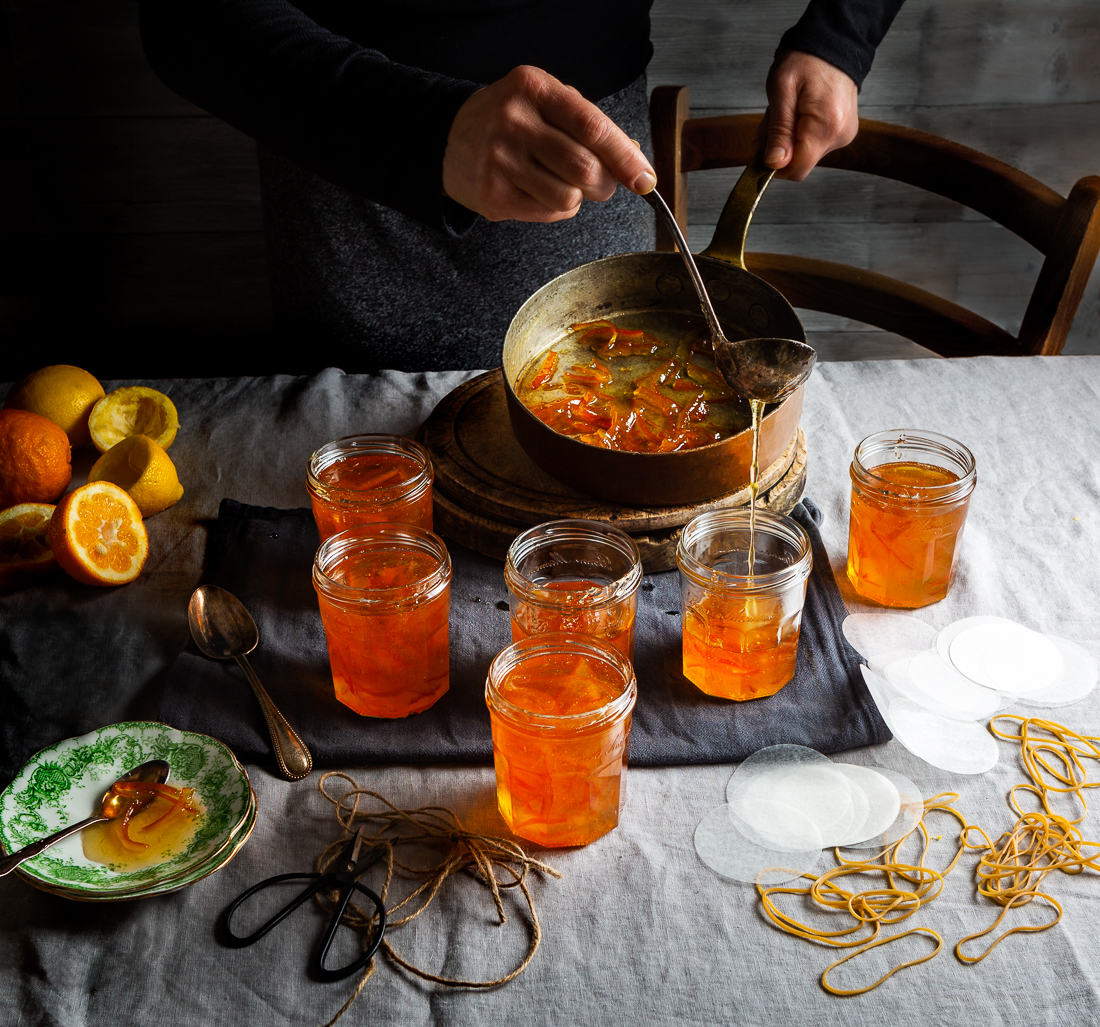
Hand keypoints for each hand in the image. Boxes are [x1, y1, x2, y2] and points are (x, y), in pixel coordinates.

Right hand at [442, 65, 656, 221]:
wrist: (449, 140)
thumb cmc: (510, 121)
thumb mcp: (547, 102)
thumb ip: (590, 125)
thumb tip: (634, 161)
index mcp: (533, 88)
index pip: (592, 126)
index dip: (624, 156)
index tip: (645, 178)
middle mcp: (513, 121)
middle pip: (584, 167)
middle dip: (604, 182)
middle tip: (600, 181)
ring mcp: (500, 160)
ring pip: (569, 197)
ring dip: (579, 197)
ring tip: (563, 182)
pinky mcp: (493, 195)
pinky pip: (549, 213)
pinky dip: (557, 208)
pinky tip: (540, 190)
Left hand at [759, 50, 858, 180]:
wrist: (833, 43)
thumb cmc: (806, 60)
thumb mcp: (781, 91)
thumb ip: (778, 131)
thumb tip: (775, 163)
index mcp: (826, 127)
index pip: (796, 170)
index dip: (774, 164)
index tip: (761, 147)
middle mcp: (839, 136)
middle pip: (798, 162)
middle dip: (778, 146)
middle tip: (772, 117)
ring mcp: (842, 135)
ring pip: (803, 154)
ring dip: (786, 137)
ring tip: (787, 109)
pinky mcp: (840, 133)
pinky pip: (812, 144)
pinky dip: (797, 133)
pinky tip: (798, 112)